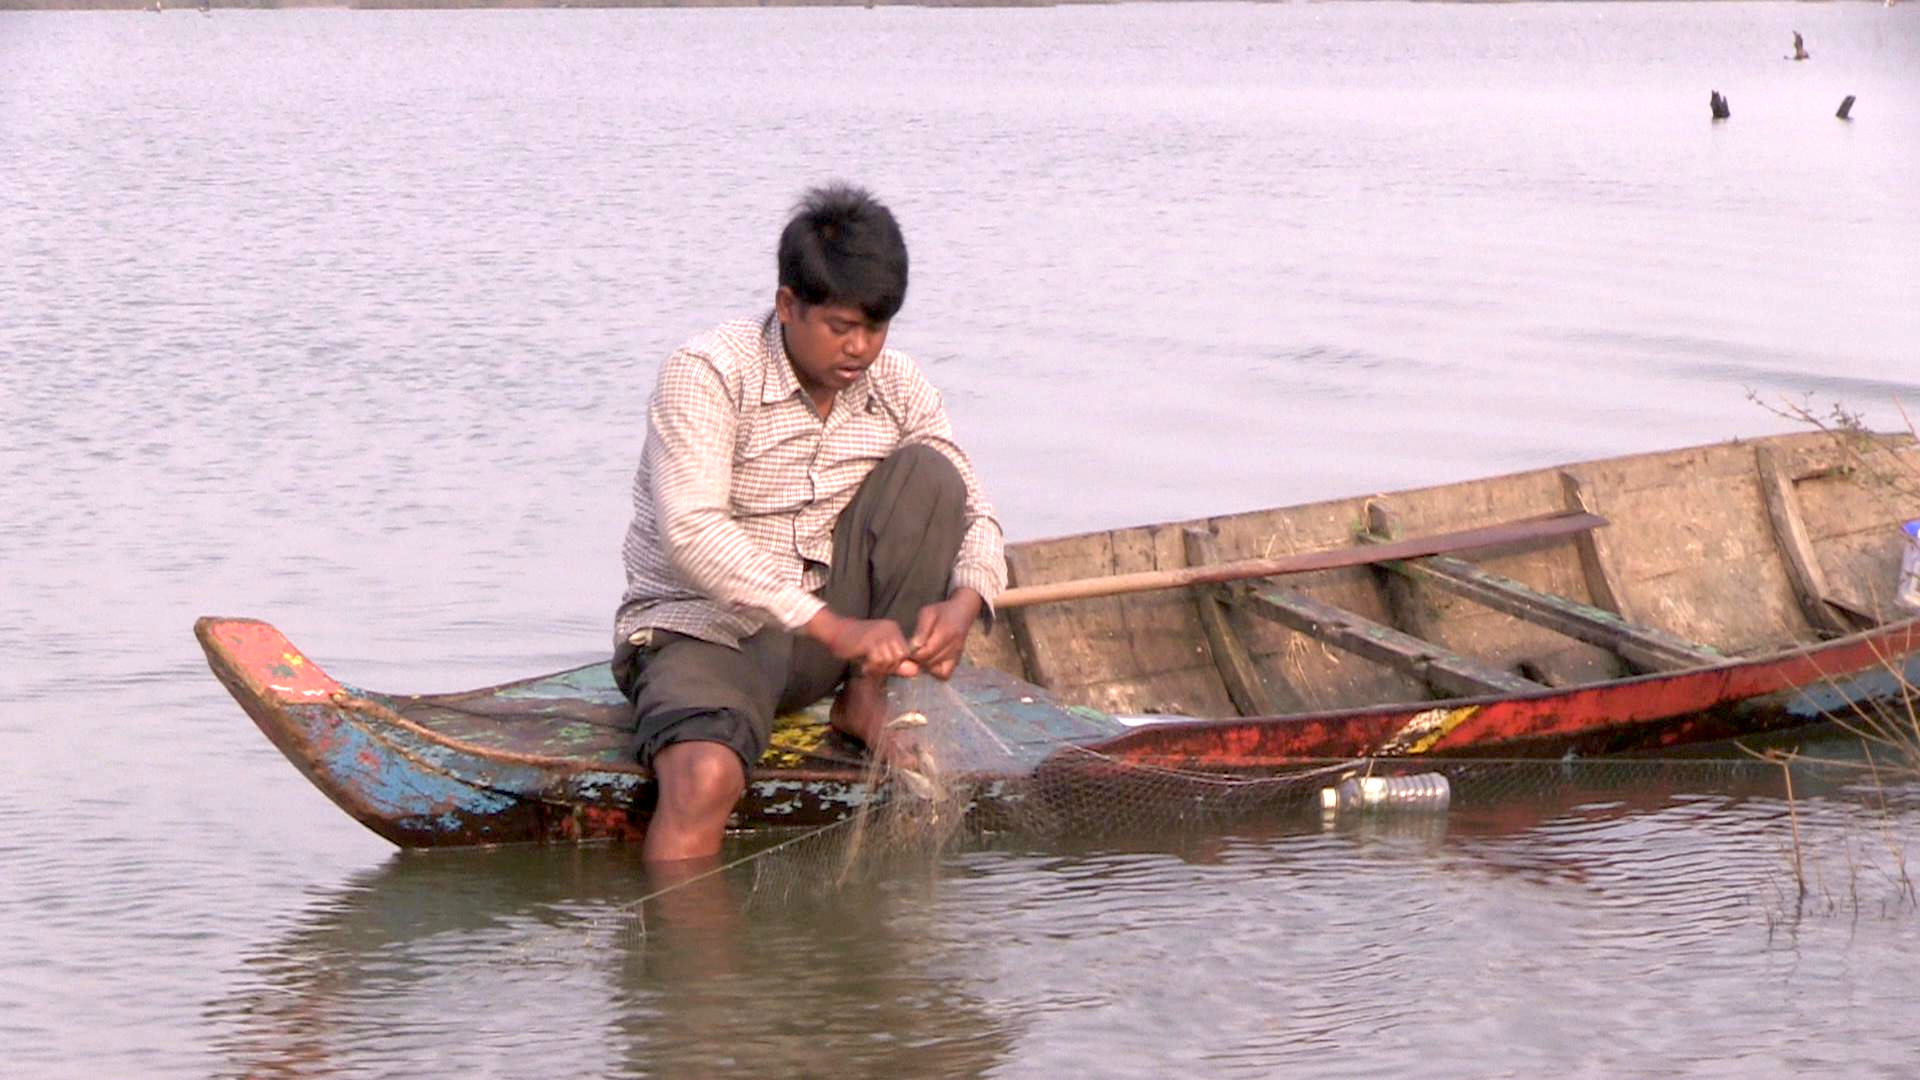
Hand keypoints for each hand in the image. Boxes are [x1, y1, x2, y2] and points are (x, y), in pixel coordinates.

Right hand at [805, 609, 920, 677]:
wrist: (834, 631)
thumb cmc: (854, 644)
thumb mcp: (878, 654)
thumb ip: (897, 663)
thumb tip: (916, 671)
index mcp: (893, 630)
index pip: (906, 653)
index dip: (896, 664)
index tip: (881, 666)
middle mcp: (890, 629)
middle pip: (900, 657)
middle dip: (889, 667)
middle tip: (873, 667)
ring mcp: (880, 634)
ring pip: (890, 660)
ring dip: (879, 668)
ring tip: (867, 666)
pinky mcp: (869, 640)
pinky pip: (878, 661)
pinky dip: (871, 667)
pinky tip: (863, 666)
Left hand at [908, 588, 983, 679]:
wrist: (961, 613)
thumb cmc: (941, 612)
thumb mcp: (928, 613)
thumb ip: (921, 629)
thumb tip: (915, 646)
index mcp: (945, 633)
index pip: (925, 652)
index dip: (913, 653)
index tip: (909, 647)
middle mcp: (953, 647)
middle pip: (929, 662)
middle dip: (918, 659)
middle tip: (913, 652)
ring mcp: (956, 655)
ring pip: (935, 669)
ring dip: (925, 665)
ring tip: (920, 655)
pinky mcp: (957, 661)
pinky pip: (945, 674)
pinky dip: (935, 671)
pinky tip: (930, 662)